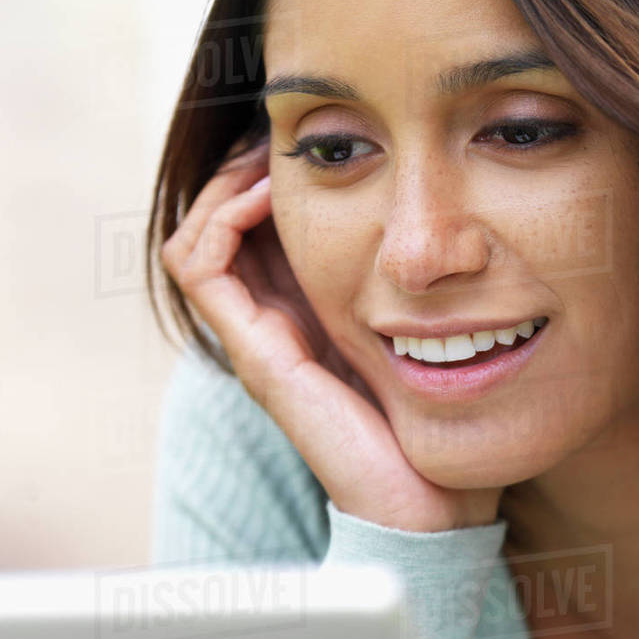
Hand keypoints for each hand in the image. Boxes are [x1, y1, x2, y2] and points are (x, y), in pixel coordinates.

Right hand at [160, 137, 503, 532]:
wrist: (428, 502)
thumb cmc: (437, 422)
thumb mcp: (423, 332)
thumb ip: (413, 289)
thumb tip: (443, 229)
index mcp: (303, 322)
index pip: (254, 235)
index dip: (268, 180)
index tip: (312, 145)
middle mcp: (269, 329)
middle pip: (218, 230)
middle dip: (243, 171)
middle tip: (282, 135)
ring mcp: (255, 343)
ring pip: (196, 240)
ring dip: (224, 186)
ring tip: (272, 157)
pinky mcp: (255, 355)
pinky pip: (201, 267)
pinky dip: (223, 218)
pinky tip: (271, 193)